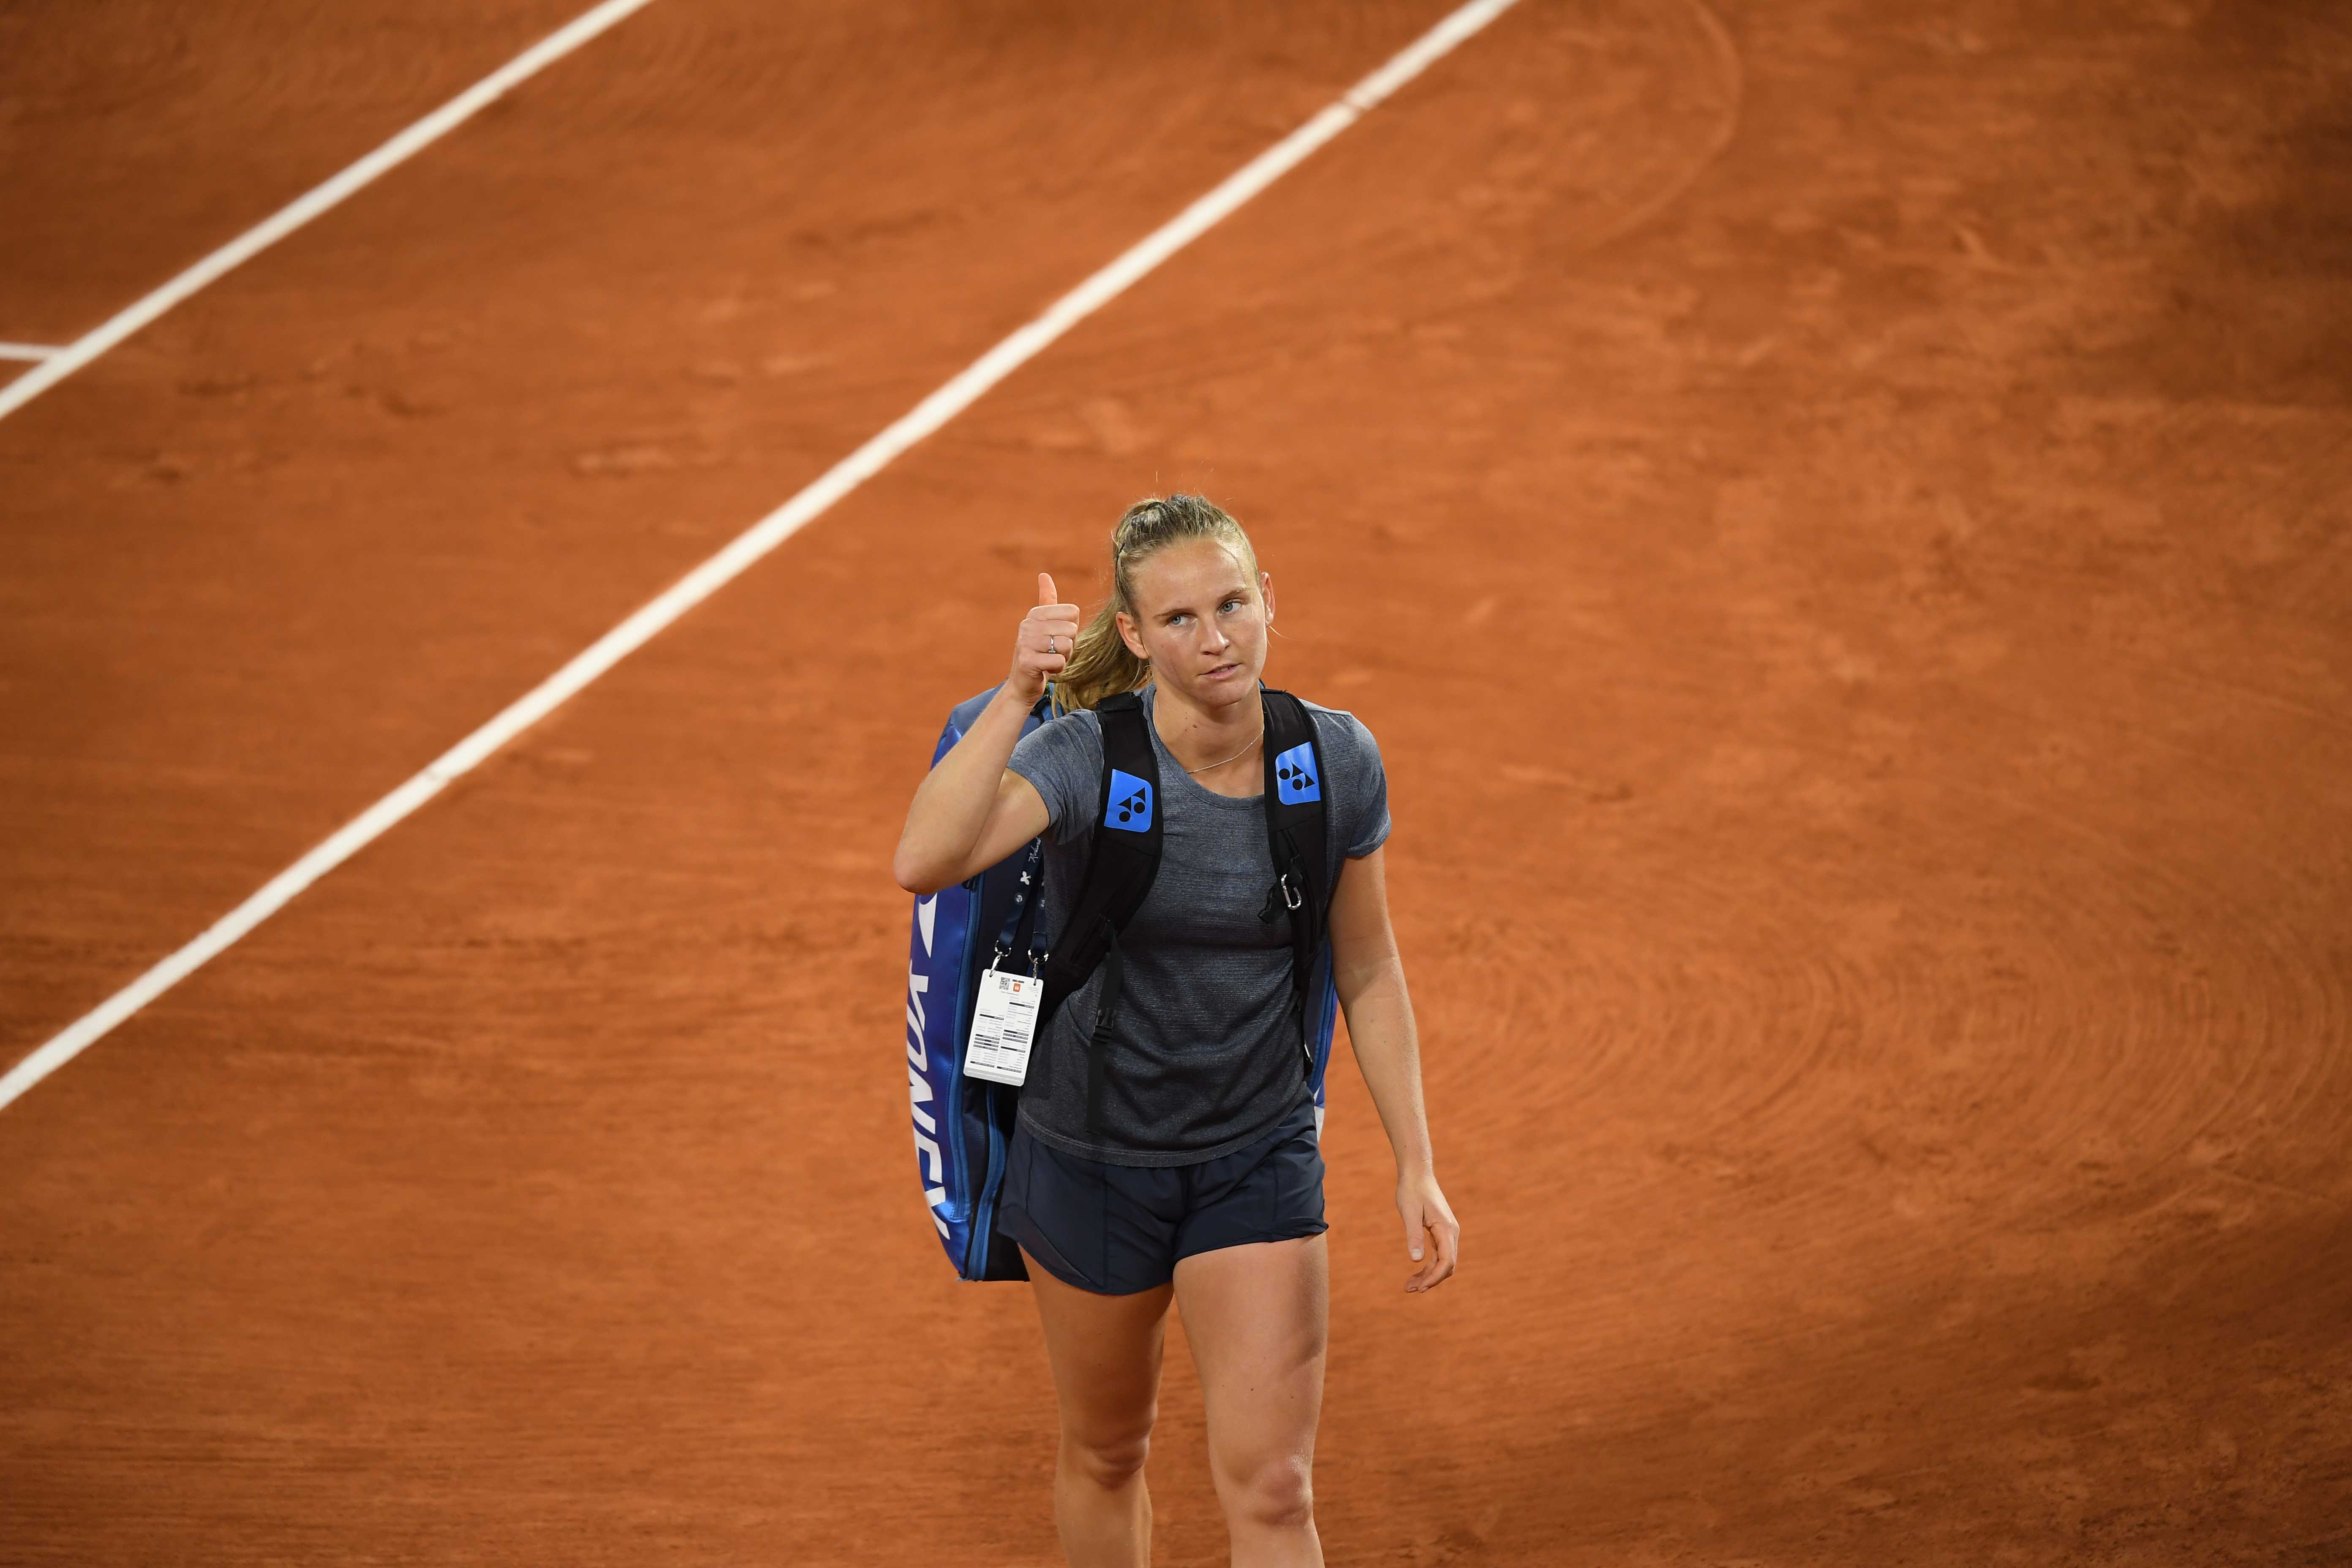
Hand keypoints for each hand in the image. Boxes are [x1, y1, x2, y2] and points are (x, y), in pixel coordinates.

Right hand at [1010, 572, 1081, 702]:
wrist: (1022, 684)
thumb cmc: (1040, 653)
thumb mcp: (1044, 625)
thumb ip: (1047, 600)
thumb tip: (1043, 574)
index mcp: (1035, 613)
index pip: (1073, 612)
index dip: (1071, 630)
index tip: (1056, 638)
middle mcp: (1028, 624)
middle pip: (1072, 629)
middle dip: (1068, 646)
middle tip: (1052, 652)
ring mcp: (1026, 642)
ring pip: (1067, 646)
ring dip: (1063, 658)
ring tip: (1049, 660)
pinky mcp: (1027, 661)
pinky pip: (1059, 661)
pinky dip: (1057, 669)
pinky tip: (1045, 670)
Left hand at [1398, 1169, 1458, 1292]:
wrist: (1417, 1174)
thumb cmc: (1412, 1190)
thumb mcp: (1410, 1213)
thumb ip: (1414, 1235)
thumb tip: (1415, 1260)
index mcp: (1446, 1229)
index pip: (1446, 1261)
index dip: (1434, 1277)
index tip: (1420, 1288)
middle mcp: (1451, 1233)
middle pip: (1446, 1265)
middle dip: (1430, 1280)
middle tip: (1409, 1289)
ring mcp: (1447, 1233)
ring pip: (1442, 1262)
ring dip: (1428, 1275)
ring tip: (1408, 1286)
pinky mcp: (1440, 1232)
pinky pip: (1438, 1254)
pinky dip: (1428, 1265)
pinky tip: (1415, 1273)